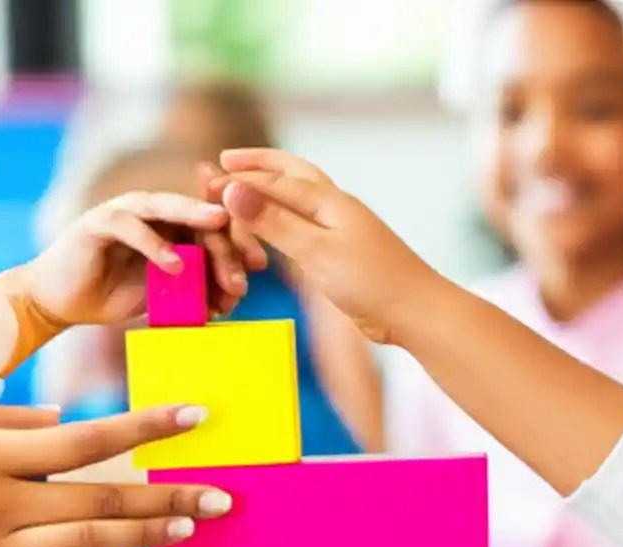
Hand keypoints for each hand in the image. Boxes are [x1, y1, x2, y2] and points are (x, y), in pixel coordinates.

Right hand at [0, 191, 250, 399]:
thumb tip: (231, 299)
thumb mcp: (162, 296)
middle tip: (246, 266)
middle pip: (196, 213)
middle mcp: (150, 210)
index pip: (211, 223)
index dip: (237, 238)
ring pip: (169, 209)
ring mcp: (123, 211)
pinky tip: (177, 265)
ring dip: (197, 224)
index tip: (260, 265)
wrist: (57, 303)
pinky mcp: (98, 221)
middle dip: (224, 238)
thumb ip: (192, 290)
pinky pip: (132, 226)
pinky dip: (156, 245)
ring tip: (221, 233)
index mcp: (169, 224)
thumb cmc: (110, 297)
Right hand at [207, 148, 442, 344]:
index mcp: (328, 201)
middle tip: (227, 159)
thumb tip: (234, 190)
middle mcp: (334, 207)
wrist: (414, 311)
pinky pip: (305, 223)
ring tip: (246, 187)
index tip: (208, 179)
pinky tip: (278, 226)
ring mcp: (340, 228)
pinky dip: (284, 215)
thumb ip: (274, 221)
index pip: (274, 182)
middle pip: (292, 172)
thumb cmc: (370, 281)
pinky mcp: (341, 252)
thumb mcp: (315, 251)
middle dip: (259, 164)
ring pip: (299, 196)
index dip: (240, 180)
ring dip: (271, 186)